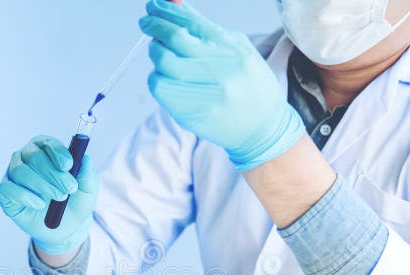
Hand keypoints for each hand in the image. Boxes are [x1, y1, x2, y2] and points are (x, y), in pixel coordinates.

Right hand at [0, 136, 97, 253]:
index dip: (58, 152)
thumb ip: (87, 174)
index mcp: (46, 150)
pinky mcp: (5, 193)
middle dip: (53, 173)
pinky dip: (25, 196)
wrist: (65, 228)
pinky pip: (8, 189)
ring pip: (20, 171)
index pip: (47, 143)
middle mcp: (26, 157)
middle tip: (69, 188)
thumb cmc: (75, 202)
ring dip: (42, 185)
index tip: (69, 166)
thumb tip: (86, 159)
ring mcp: (13, 174)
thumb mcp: (88, 190)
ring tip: (59, 198)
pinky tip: (39, 204)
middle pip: (33, 156)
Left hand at [139, 0, 305, 170]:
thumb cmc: (248, 84)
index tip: (153, 6)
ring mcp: (205, 95)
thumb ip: (205, 29)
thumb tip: (174, 5)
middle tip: (146, 23)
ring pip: (162, 65)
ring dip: (155, 53)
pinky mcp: (191, 114)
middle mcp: (222, 72)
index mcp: (234, 51)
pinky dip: (156, 76)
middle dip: (154, 27)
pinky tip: (164, 75)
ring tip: (160, 51)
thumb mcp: (236, 49)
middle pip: (174, 40)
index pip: (192, 23)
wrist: (262, 128)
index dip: (167, 11)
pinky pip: (160, 89)